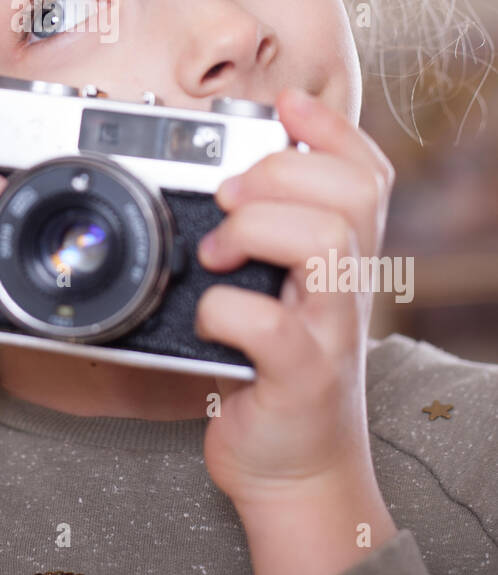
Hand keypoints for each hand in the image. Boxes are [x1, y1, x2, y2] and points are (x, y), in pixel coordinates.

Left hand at [195, 87, 395, 515]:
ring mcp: (330, 332)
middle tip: (229, 196)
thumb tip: (224, 174)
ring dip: (259, 228)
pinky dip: (224, 309)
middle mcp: (348, 287)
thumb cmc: (273, 373)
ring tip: (217, 252)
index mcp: (344, 258)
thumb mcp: (280, 293)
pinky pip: (271, 325)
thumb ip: (268, 238)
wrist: (293, 470)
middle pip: (353, 192)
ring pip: (327, 241)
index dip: (333, 128)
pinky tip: (207, 317)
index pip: (367, 172)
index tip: (288, 104)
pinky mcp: (300, 378)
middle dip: (283, 171)